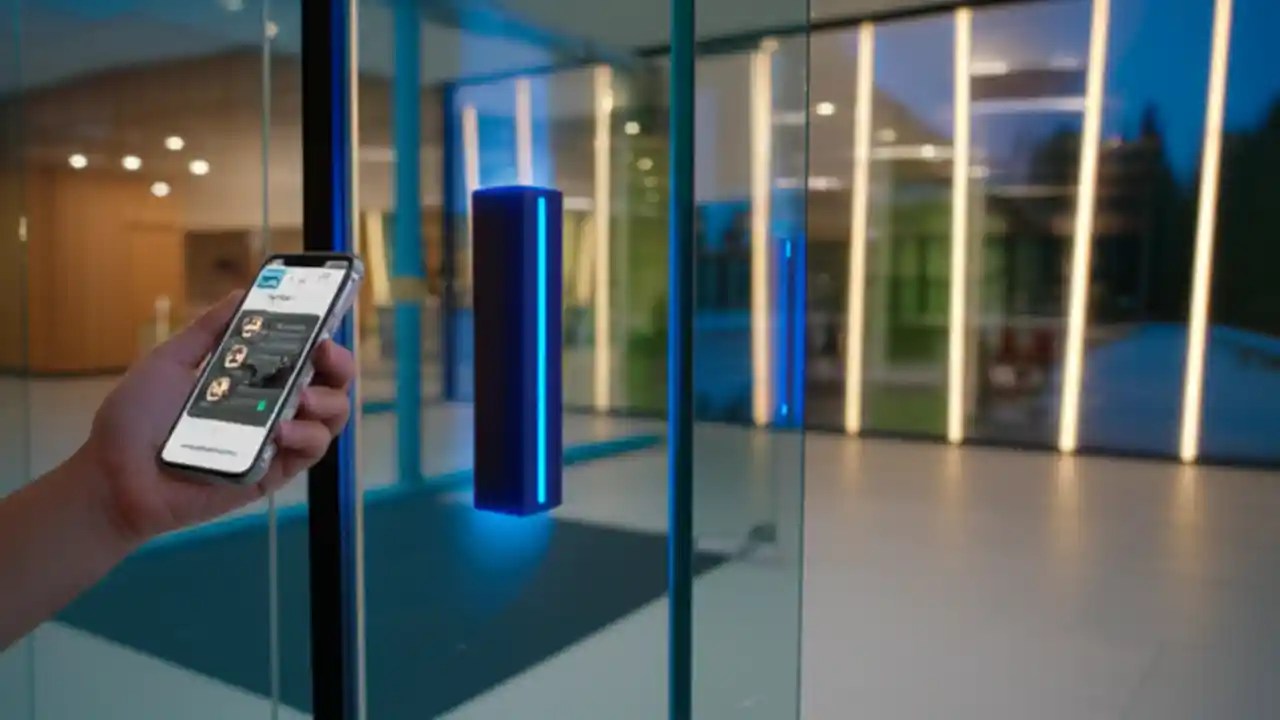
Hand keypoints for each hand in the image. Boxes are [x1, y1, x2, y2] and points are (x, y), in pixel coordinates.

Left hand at [79, 293, 355, 545]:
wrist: (117, 475)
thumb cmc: (136, 418)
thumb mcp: (169, 361)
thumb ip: (209, 330)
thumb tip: (242, 292)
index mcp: (252, 378)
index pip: (302, 354)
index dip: (321, 337)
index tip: (322, 323)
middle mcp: (272, 406)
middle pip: (330, 383)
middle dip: (338, 364)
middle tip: (324, 354)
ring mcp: (277, 440)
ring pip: (331, 416)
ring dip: (328, 401)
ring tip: (302, 398)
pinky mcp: (274, 472)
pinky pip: (311, 451)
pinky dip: (307, 436)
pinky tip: (283, 430)